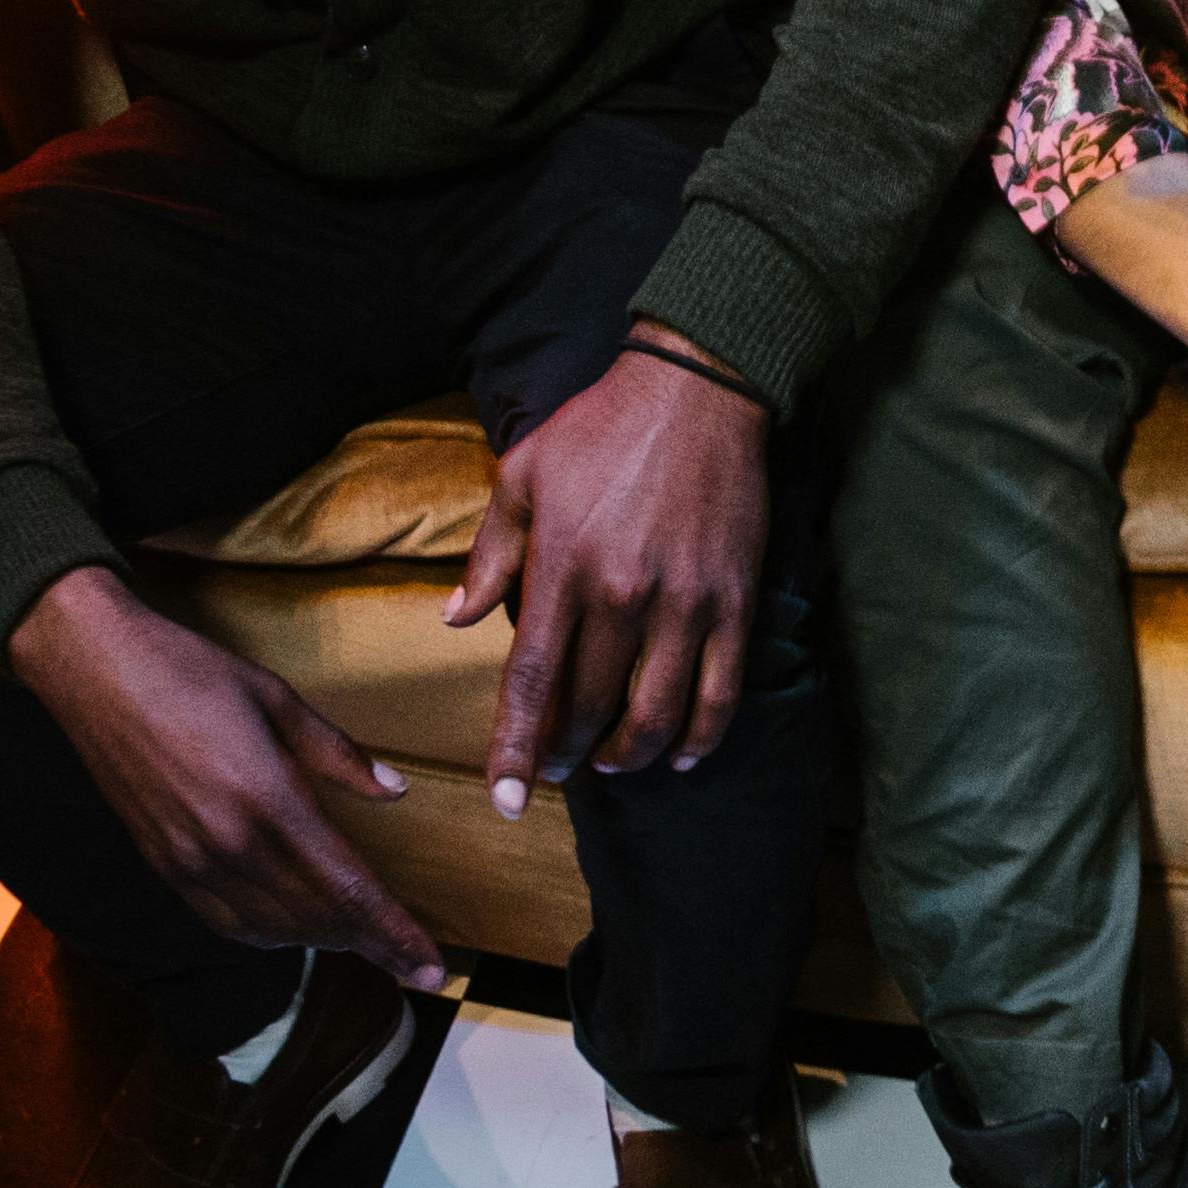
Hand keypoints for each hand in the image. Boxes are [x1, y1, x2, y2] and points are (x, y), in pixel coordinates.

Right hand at [6, 567, 455, 988]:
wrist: (93, 670)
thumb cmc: (191, 671)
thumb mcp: (278, 699)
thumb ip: (338, 754)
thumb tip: (395, 791)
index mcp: (266, 801)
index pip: (346, 889)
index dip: (393, 934)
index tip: (430, 969)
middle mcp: (227, 845)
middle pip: (315, 920)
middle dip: (371, 946)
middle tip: (413, 964)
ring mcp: (188, 861)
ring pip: (270, 930)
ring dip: (323, 942)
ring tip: (367, 943)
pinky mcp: (162, 863)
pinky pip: (224, 921)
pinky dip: (269, 934)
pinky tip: (294, 929)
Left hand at [449, 337, 767, 809]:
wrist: (699, 388)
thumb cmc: (602, 427)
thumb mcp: (524, 476)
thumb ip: (489, 554)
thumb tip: (453, 619)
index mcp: (563, 567)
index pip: (532, 682)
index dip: (515, 748)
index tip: (503, 799)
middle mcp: (623, 595)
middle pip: (588, 707)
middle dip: (565, 754)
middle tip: (555, 769)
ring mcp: (685, 603)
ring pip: (654, 715)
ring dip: (627, 755)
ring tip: (610, 761)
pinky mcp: (735, 600)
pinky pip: (720, 691)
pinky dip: (700, 736)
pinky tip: (682, 755)